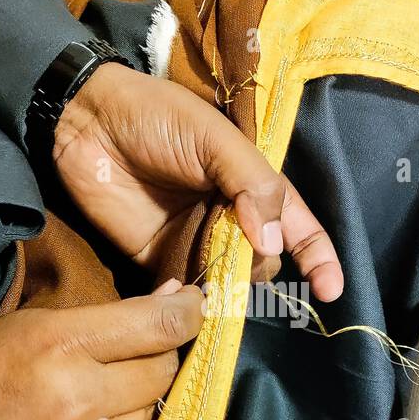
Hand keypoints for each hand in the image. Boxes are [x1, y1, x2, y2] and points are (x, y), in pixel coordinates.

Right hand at [0, 282, 203, 419]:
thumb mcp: (30, 324)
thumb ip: (103, 315)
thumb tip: (173, 297)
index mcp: (62, 346)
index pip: (158, 327)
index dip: (189, 311)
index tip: (195, 303)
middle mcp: (80, 398)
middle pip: (164, 371)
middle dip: (162, 354)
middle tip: (142, 347)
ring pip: (153, 413)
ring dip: (143, 396)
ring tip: (110, 387)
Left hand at [52, 63, 343, 301]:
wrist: (87, 122)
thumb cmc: (158, 117)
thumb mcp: (215, 138)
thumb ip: (252, 185)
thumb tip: (271, 245)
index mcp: (255, 186)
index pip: (300, 229)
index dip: (320, 260)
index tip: (330, 291)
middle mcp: (232, 219)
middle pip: (264, 262)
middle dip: (258, 267)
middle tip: (235, 254)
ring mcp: (196, 242)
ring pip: (227, 282)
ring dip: (225, 288)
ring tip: (208, 277)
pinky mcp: (160, 260)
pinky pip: (185, 292)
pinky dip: (188, 302)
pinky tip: (181, 296)